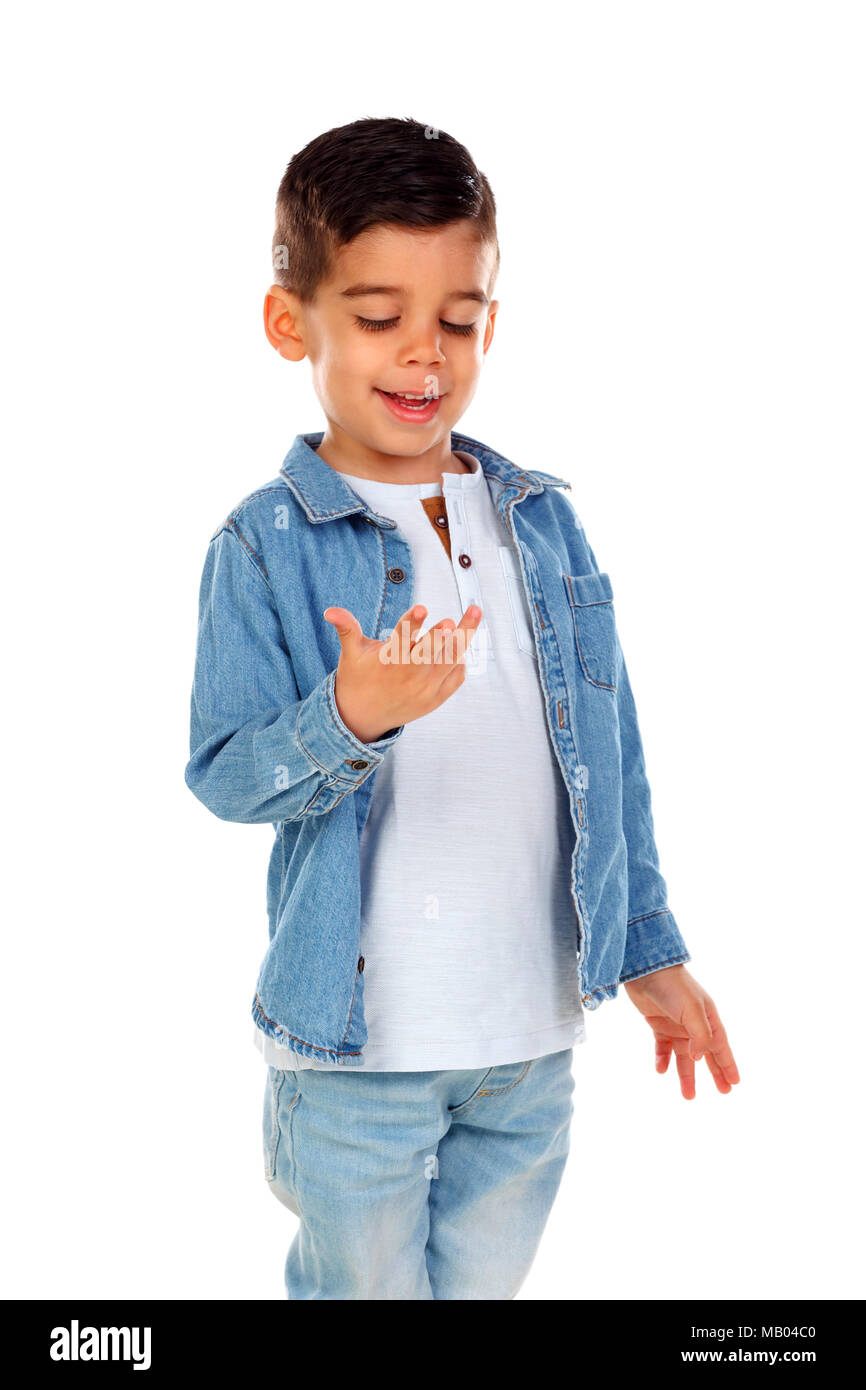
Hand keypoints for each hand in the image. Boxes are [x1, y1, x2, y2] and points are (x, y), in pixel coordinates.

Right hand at [324, 602, 482, 744]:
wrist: (363, 717)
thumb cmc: (358, 679)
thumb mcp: (351, 653)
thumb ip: (347, 628)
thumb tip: (330, 611)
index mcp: (387, 661)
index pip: (400, 638)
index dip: (411, 623)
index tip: (421, 608)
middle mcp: (407, 675)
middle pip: (429, 652)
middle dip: (440, 636)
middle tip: (449, 621)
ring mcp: (424, 689)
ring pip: (448, 661)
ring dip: (461, 639)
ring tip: (473, 614)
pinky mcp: (435, 699)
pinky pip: (454, 678)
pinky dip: (460, 662)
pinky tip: (463, 645)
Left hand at [623, 964, 739, 1099]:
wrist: (645, 968)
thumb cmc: (673, 986)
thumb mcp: (692, 1010)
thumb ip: (700, 1035)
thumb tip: (700, 1058)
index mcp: (708, 1018)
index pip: (721, 1046)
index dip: (728, 1064)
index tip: (735, 1083)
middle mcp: (694, 1023)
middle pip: (707, 1053)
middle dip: (715, 1073)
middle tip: (724, 1092)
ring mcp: (676, 1024)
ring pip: (684, 1056)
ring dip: (686, 1074)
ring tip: (689, 1096)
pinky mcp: (658, 1024)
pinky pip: (663, 1047)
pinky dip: (663, 1059)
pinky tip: (661, 1070)